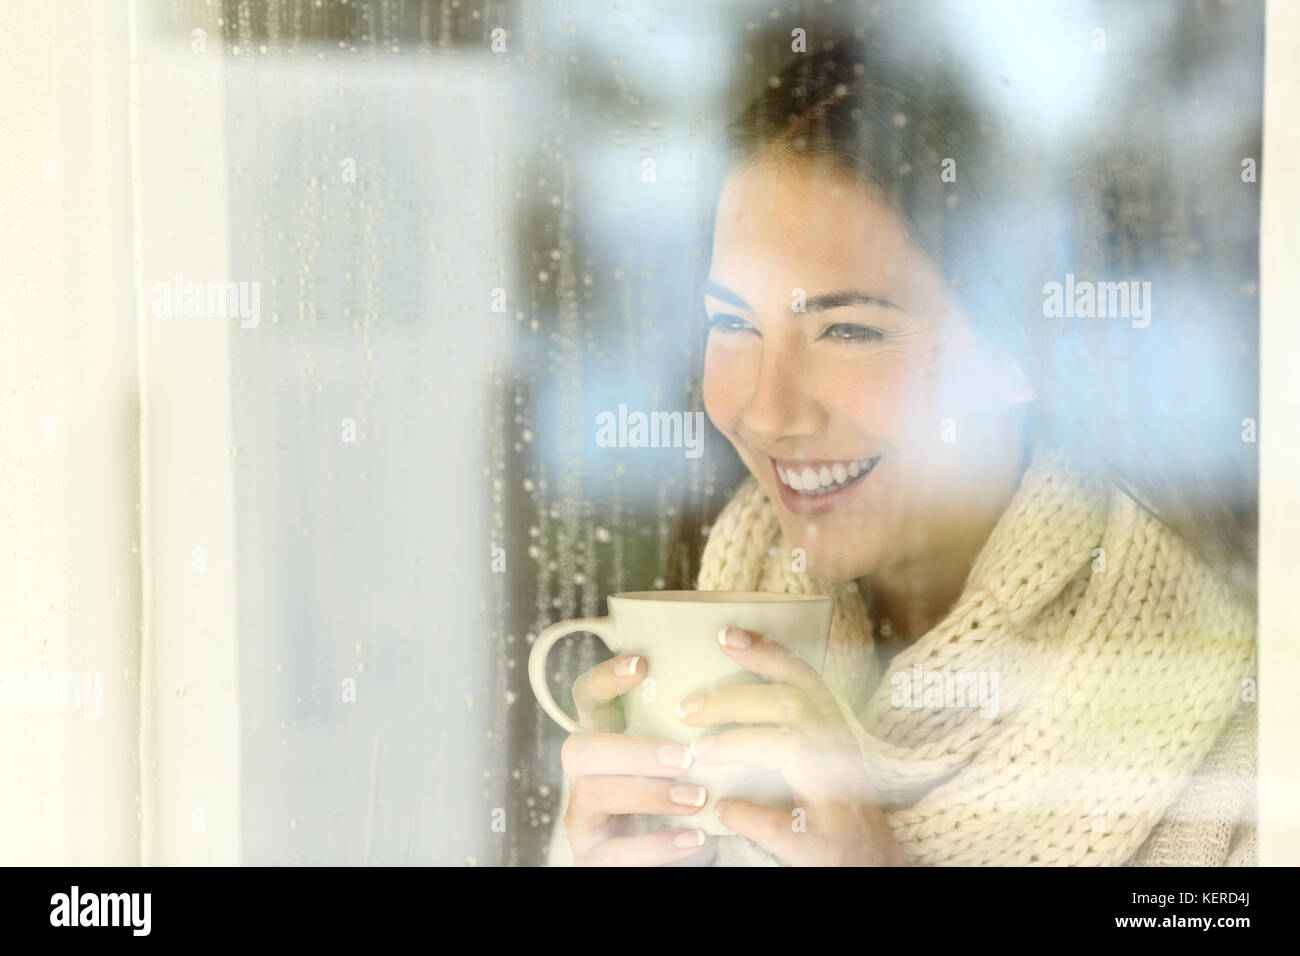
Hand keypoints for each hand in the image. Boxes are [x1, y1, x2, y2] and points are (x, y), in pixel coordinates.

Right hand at [560, 654, 719, 865]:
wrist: (670, 859)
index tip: (641, 665)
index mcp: (604, 742)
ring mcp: (582, 818)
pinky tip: (697, 839)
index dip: (604, 678)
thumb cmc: (680, 802)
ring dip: (649, 795)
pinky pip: (614, 852)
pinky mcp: (592, 859)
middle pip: (579, 747)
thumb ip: (686, 732)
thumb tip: (732, 690)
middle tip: (683, 757)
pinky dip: (658, 845)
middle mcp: (582, 777)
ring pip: (592, 795)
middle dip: (631, 749)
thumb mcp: (679, 764)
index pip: (585, 698)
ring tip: (698, 798)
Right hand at [678, 627, 906, 865]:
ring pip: (800, 676)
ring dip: (761, 654)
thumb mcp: (803, 850)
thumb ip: (764, 827)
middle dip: (732, 701)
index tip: (698, 752)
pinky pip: (805, 674)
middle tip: (687, 710)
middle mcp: (835, 737)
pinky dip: (777, 654)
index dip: (737, 744)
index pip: (780, 744)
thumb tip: (721, 805)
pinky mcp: (829, 714)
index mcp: (828, 771)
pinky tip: (747, 643)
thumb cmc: (839, 850)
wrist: (874, 847)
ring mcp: (835, 721)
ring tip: (723, 638)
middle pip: (785, 701)